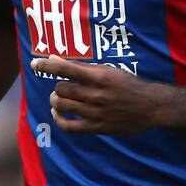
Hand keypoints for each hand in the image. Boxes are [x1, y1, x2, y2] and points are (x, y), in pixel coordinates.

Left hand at [30, 54, 170, 134]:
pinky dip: (59, 120)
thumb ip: (81, 67)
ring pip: (62, 106)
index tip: (34, 63)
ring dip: (56, 102)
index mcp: (98, 76)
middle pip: (61, 89)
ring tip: (58, 100)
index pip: (65, 68)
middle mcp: (95, 94)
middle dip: (57, 88)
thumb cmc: (128, 85)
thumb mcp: (108, 70)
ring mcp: (95, 112)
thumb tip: (53, 59)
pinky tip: (58, 115)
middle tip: (62, 88)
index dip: (46, 65)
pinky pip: (69, 126)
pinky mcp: (97, 127)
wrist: (150, 106)